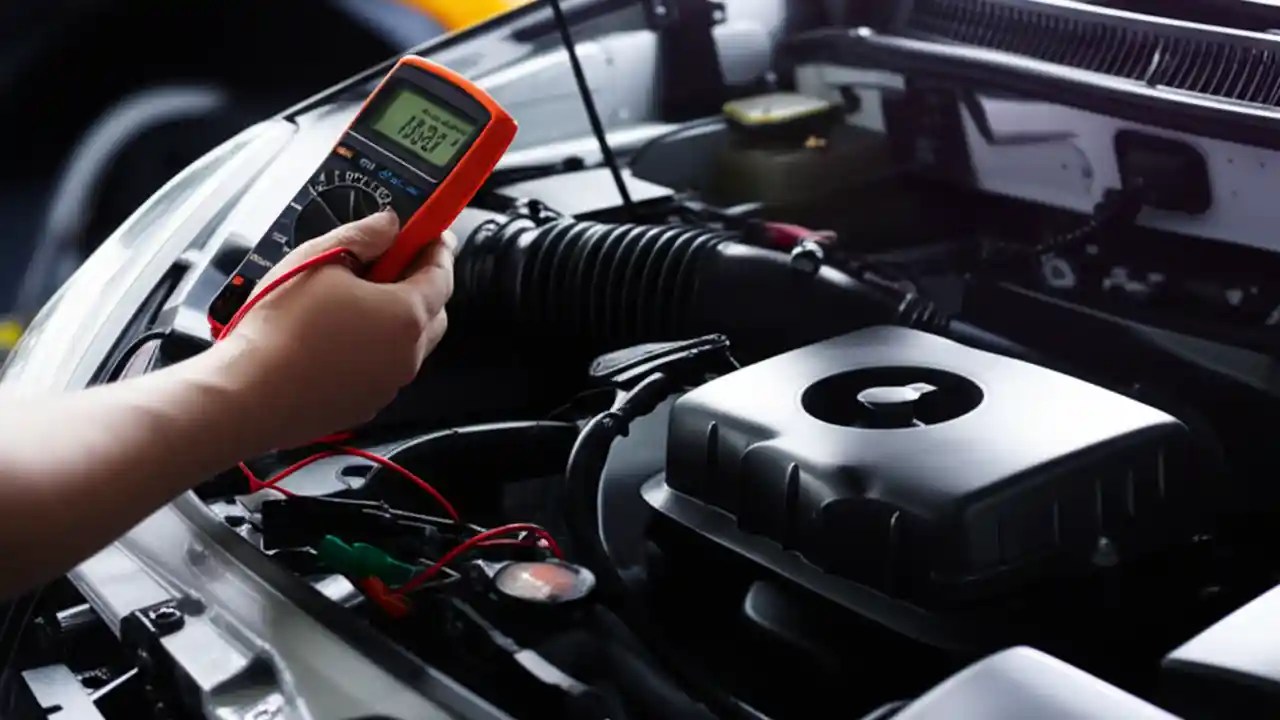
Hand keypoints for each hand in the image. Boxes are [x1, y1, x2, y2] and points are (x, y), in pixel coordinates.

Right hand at [213, 210, 453, 448]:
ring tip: (356, 301)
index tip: (432, 231)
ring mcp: (389, 385)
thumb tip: (391, 224)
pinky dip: (376, 349)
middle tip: (392, 262)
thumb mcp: (319, 260)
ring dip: (397, 319)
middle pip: (433, 312)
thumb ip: (364, 236)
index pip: (443, 276)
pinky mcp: (367, 405)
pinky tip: (339, 338)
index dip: (438, 249)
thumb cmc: (282, 324)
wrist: (249, 394)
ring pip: (410, 343)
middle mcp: (408, 354)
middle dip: (421, 284)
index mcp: (406, 314)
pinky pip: (384, 369)